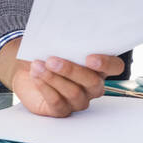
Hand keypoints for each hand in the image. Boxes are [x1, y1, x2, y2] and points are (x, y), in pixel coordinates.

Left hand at [0, 37, 123, 117]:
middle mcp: (93, 86)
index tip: (89, 58)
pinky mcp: (61, 110)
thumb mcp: (56, 42)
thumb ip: (66, 39)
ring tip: (38, 65)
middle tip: (52, 60)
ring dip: (53, 78)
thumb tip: (63, 33)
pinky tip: (36, 76)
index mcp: (99, 67)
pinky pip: (57, 103)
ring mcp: (78, 100)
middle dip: (72, 70)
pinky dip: (45, 88)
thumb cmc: (47, 53)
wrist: (28, 69)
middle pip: (93, 82)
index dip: (106, 63)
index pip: (115, 66)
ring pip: (73, 93)